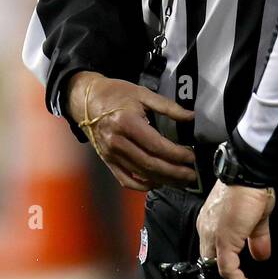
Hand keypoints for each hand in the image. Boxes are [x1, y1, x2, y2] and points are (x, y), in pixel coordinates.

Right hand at [66, 70, 197, 191]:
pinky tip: (158, 183)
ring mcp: (110, 154)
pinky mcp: (107, 161)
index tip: (192, 157)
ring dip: (163, 180)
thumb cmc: (116, 93)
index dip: (176, 154)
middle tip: (192, 175)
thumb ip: (168, 106)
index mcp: (126, 123)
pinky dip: (142, 185)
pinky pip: (125, 179)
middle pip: (149, 164)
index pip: (156, 145)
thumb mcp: (142, 93)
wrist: (86, 99)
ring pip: (140, 174)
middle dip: (174, 172)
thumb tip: (191, 117)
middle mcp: (116, 142)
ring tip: (181, 181)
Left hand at [196, 179, 274, 278]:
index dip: (228, 274)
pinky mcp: (223, 240)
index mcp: (212, 226)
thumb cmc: (254, 187)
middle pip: (210, 270)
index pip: (213, 257)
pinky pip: (226, 270)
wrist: (250, 172)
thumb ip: (257, 238)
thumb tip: (262, 256)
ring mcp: (212, 236)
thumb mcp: (257, 217)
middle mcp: (206, 232)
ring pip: (216, 274)